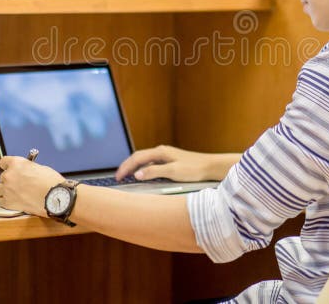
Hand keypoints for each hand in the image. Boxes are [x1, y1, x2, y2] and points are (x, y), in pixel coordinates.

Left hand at [0, 156, 63, 216]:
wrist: (54, 197)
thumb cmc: (51, 182)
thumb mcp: (39, 168)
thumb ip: (27, 169)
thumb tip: (25, 172)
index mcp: (17, 163)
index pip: (3, 162)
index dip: (8, 166)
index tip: (10, 169)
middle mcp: (9, 175)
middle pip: (3, 176)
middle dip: (10, 180)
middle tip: (19, 184)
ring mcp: (7, 189)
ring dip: (5, 190)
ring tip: (15, 193)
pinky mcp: (8, 202)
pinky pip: (0, 201)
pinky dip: (5, 201)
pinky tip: (14, 200)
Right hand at [115, 145, 237, 182]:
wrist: (210, 167)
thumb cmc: (194, 169)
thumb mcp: (173, 172)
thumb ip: (154, 172)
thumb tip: (137, 174)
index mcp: (160, 152)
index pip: (137, 158)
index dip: (126, 167)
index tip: (118, 177)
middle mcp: (161, 151)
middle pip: (138, 157)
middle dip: (127, 166)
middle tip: (118, 177)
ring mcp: (166, 156)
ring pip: (144, 160)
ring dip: (134, 167)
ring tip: (126, 176)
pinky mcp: (170, 161)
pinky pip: (151, 163)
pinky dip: (143, 168)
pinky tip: (143, 175)